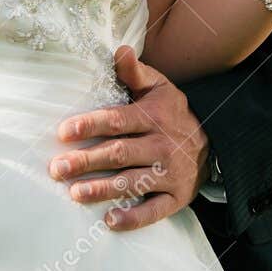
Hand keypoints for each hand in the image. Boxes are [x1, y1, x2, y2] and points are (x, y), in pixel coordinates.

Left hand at [49, 46, 209, 230]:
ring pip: (133, 183)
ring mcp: (169, 174)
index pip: (117, 120)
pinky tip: (110, 221)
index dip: (90, 125)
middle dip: (87, 160)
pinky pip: (154, 210)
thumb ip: (135, 72)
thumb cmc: (173, 113)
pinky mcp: (176, 197)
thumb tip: (119, 50)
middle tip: (57, 168)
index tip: (63, 131)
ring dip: (103, 189)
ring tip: (75, 193)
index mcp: (152, 117)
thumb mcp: (160, 87)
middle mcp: (161, 145)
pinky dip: (133, 218)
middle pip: (120, 153)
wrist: (214, 142)